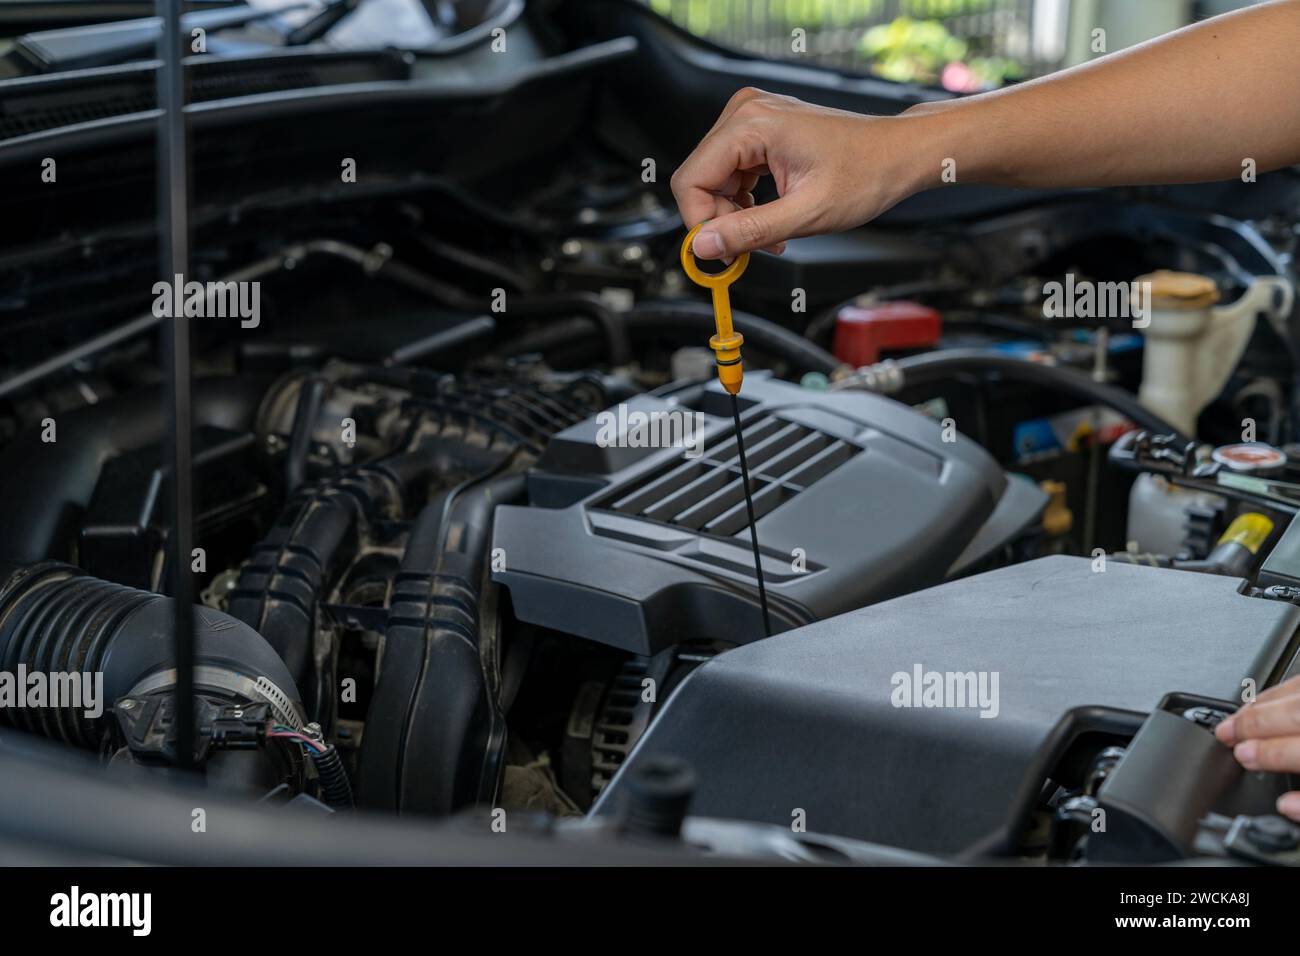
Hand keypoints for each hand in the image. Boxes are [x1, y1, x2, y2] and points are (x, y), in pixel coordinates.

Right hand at [670, 88, 931, 260]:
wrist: (896, 154)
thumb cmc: (866, 173)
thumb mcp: (806, 214)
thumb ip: (749, 231)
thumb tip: (703, 246)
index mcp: (752, 123)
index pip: (691, 180)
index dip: (702, 223)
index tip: (724, 252)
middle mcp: (745, 113)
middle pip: (700, 180)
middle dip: (721, 221)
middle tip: (752, 246)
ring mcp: (751, 119)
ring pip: (713, 180)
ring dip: (735, 215)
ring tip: (770, 234)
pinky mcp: (758, 131)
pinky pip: (730, 173)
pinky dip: (744, 202)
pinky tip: (771, 217)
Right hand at [1215, 675, 1299, 821]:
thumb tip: (1285, 807)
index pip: (1296, 750)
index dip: (1265, 754)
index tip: (1241, 758)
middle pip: (1292, 714)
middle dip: (1250, 725)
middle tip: (1223, 734)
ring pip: (1294, 692)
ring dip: (1261, 704)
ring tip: (1236, 716)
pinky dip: (1279, 689)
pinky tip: (1267, 697)